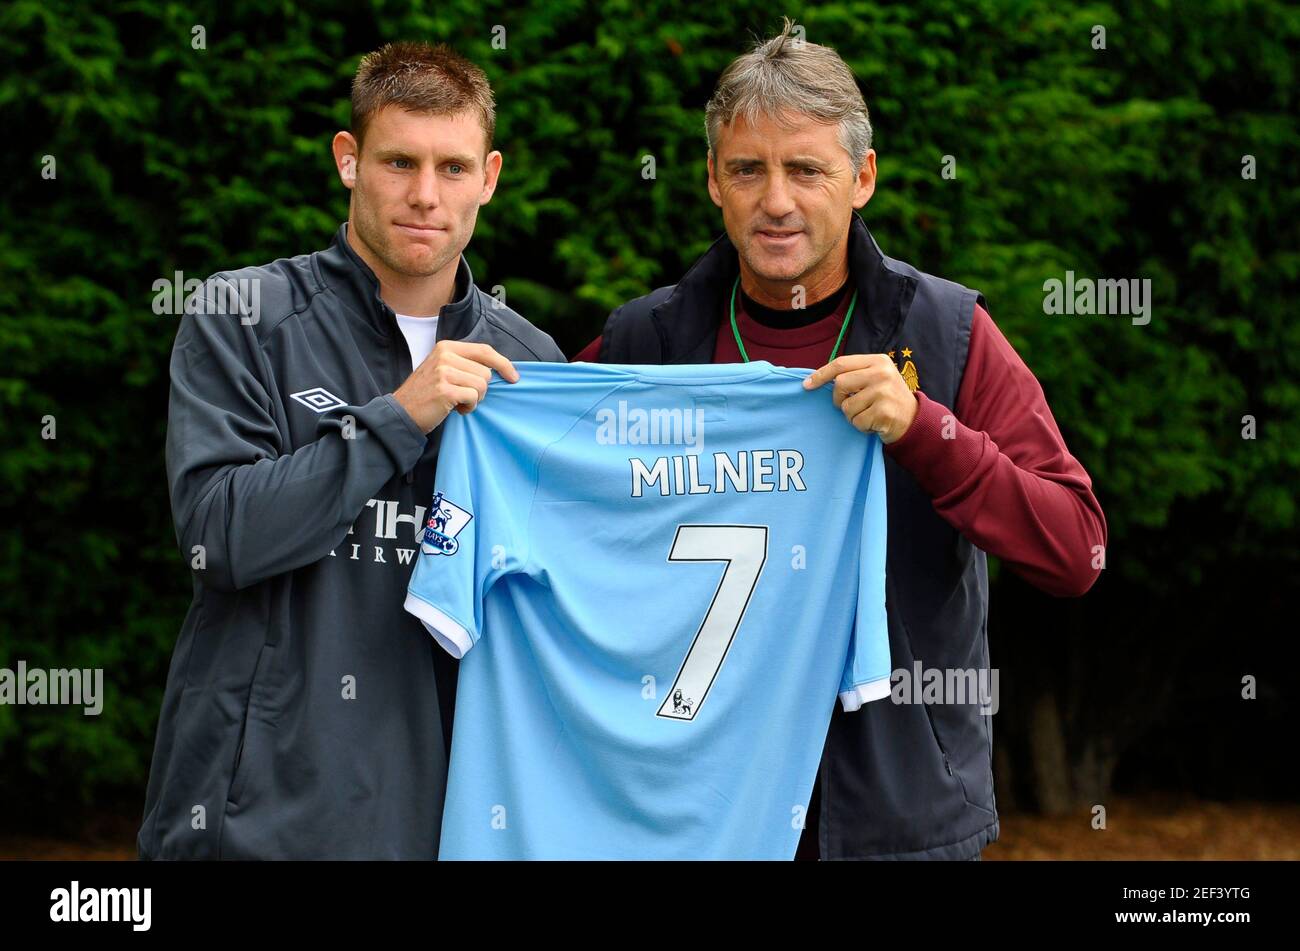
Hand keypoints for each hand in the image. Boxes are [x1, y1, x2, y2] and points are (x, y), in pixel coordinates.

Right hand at [393, 340, 518, 433]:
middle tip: (463, 396)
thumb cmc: (427, 393)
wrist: (403, 412)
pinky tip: (455, 409)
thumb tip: (499, 370)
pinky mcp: (445, 389)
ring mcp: (444, 371)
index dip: (503, 364)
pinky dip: (469, 407)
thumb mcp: (443, 369)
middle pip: (486, 373)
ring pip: (482, 386)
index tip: (514, 377)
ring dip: (474, 399)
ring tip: (457, 402)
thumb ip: (466, 364)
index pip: (485, 351)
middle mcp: (445, 355)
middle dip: (480, 389)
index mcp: (447, 347)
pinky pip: (473, 398)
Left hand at [803, 353, 917, 443]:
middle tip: (849, 404)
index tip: (806, 385)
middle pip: (840, 384)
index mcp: (878, 361)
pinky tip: (873, 422)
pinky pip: (857, 421)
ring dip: (852, 415)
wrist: (913, 419)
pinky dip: (861, 426)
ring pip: (847, 406)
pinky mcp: (884, 411)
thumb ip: (854, 374)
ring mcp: (884, 392)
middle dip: (838, 399)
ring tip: (868, 413)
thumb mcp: (876, 377)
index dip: (821, 374)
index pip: (841, 364)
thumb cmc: (887, 397)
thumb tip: (818, 379)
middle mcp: (882, 373)